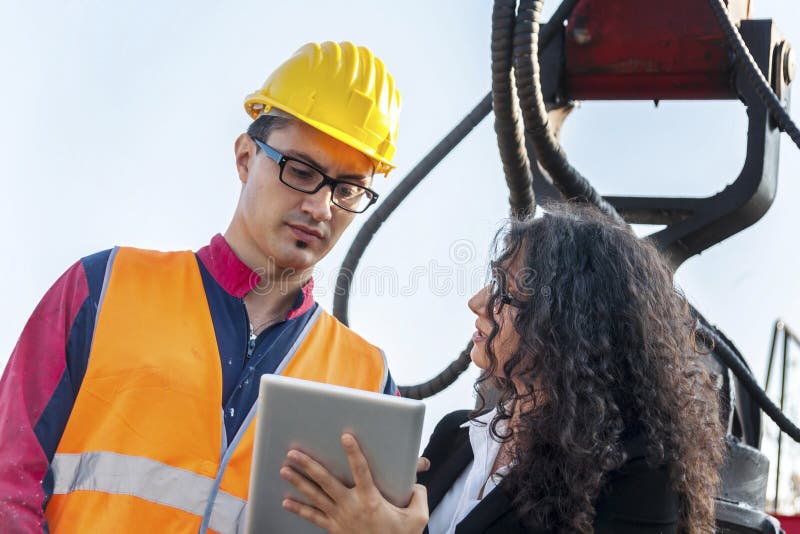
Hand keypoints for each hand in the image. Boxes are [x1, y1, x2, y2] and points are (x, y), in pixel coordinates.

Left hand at [280, 433, 428, 533]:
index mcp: (371, 499)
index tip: (346, 436)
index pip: (361, 470)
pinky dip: (298, 510)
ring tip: (284, 469)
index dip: (354, 453)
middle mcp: (351, 506)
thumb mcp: (417, 518)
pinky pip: (313, 518)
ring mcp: (339, 518)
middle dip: (308, 466)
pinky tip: (285, 502)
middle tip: (294, 453)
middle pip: (326, 481)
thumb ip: (419, 496)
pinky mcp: (334, 528)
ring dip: (298, 482)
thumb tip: (417, 482)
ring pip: (315, 496)